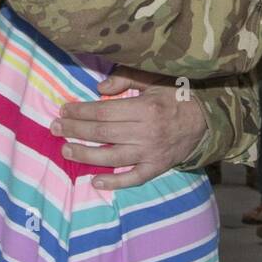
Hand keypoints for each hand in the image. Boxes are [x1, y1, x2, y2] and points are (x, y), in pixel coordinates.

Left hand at [50, 68, 207, 189]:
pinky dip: (115, 182)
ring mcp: (152, 152)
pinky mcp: (157, 167)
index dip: (80, 111)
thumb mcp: (153, 79)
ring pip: (112, 157)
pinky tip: (96, 182)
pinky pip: (134, 178)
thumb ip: (126, 79)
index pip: (103, 111)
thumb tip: (99, 88)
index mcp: (145, 108)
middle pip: (102, 133)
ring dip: (85, 154)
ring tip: (66, 150)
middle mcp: (147, 132)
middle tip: (54, 128)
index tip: (63, 110)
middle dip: (75, 130)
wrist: (207, 120)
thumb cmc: (175, 96)